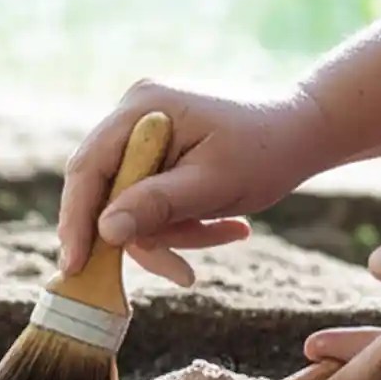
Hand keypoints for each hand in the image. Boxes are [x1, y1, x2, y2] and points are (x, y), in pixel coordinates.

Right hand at [57, 79, 328, 285]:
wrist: (306, 132)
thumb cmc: (267, 151)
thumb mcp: (214, 184)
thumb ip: (158, 205)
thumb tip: (105, 231)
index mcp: (143, 107)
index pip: (88, 168)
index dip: (77, 220)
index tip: (74, 268)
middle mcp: (136, 113)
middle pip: (109, 191)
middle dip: (149, 236)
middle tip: (183, 272)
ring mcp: (147, 133)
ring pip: (135, 204)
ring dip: (178, 233)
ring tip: (232, 232)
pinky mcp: (162, 153)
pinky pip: (155, 199)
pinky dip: (186, 222)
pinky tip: (230, 225)